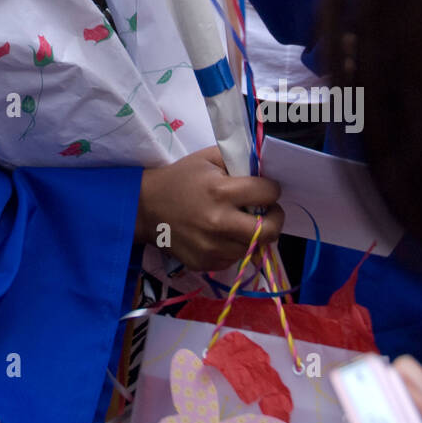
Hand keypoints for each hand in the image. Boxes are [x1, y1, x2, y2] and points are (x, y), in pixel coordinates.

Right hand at [136, 146, 282, 270]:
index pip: (268, 194)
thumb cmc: (179, 179)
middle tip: (268, 212)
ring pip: (253, 247)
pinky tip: (221, 235)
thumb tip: (265, 172)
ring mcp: (213, 248)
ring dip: (253, 235)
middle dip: (275, 219)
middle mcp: (219, 223)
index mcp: (220, 192)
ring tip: (239, 222)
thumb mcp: (207, 158)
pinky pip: (235, 259)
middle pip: (269, 231)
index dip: (271, 189)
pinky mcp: (206, 264)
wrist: (145, 207)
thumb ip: (237, 161)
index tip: (265, 189)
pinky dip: (234, 247)